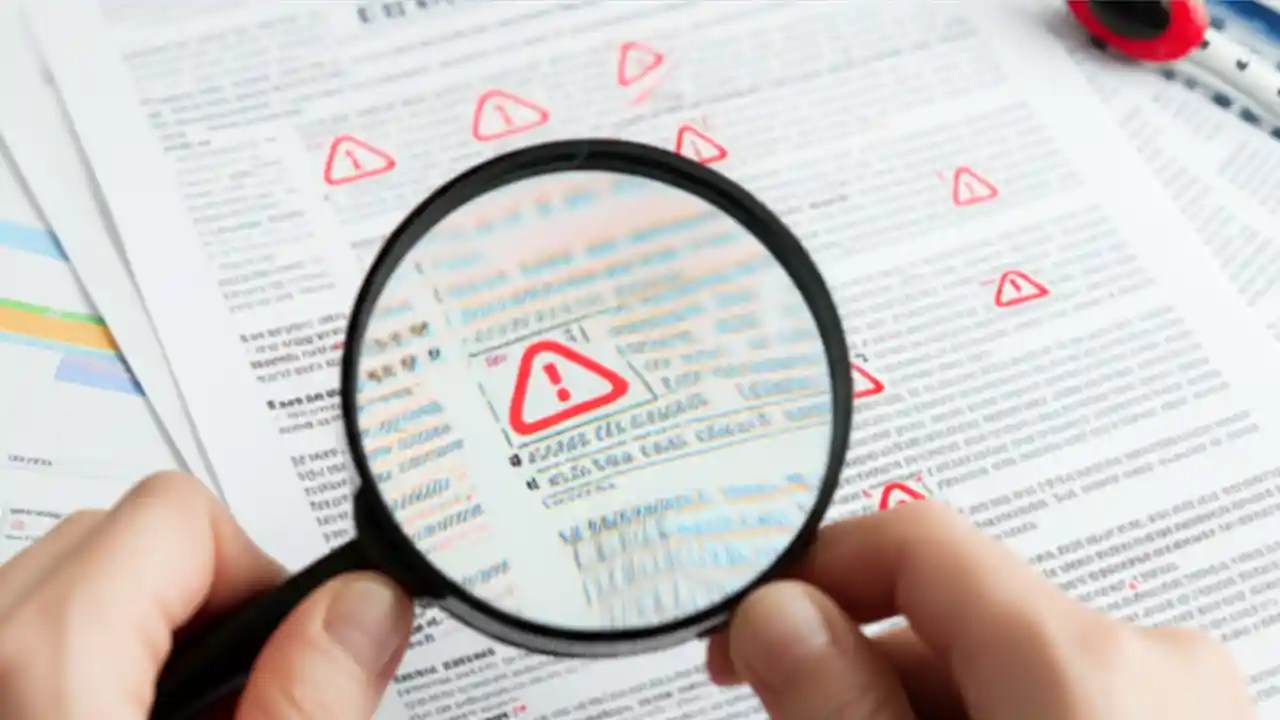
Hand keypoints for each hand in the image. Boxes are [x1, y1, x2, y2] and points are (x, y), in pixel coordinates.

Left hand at [0, 471, 412, 718]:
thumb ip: (307, 701)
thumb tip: (366, 605)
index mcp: (45, 657)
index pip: (177, 511)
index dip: (257, 575)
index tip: (279, 658)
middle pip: (124, 530)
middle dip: (205, 599)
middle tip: (239, 698)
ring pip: (78, 575)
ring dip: (151, 628)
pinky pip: (37, 620)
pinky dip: (99, 655)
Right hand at [706, 500, 1256, 718]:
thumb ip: (843, 707)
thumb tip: (771, 616)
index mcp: (1088, 663)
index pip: (918, 538)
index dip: (813, 565)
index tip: (749, 622)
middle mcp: (1152, 662)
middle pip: (953, 610)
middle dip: (857, 661)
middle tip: (787, 716)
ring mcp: (1181, 700)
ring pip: (999, 664)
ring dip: (914, 704)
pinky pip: (1051, 699)